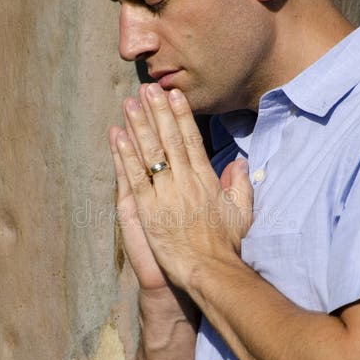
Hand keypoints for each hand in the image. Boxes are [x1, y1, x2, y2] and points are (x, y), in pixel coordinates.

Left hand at [113, 83, 252, 291]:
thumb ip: (240, 186)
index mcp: (207, 181)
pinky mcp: (148, 211)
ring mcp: (165, 195)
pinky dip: (125, 156)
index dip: (181, 116)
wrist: (209, 271)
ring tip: (130, 103)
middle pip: (169, 140)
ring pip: (150, 153)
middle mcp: (185, 182)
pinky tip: (117, 136)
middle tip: (148, 88)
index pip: (192, 141)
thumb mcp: (241, 214)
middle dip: (158, 112)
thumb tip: (241, 163)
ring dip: (139, 126)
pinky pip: (134, 177)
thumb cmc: (226, 247)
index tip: (174, 96)